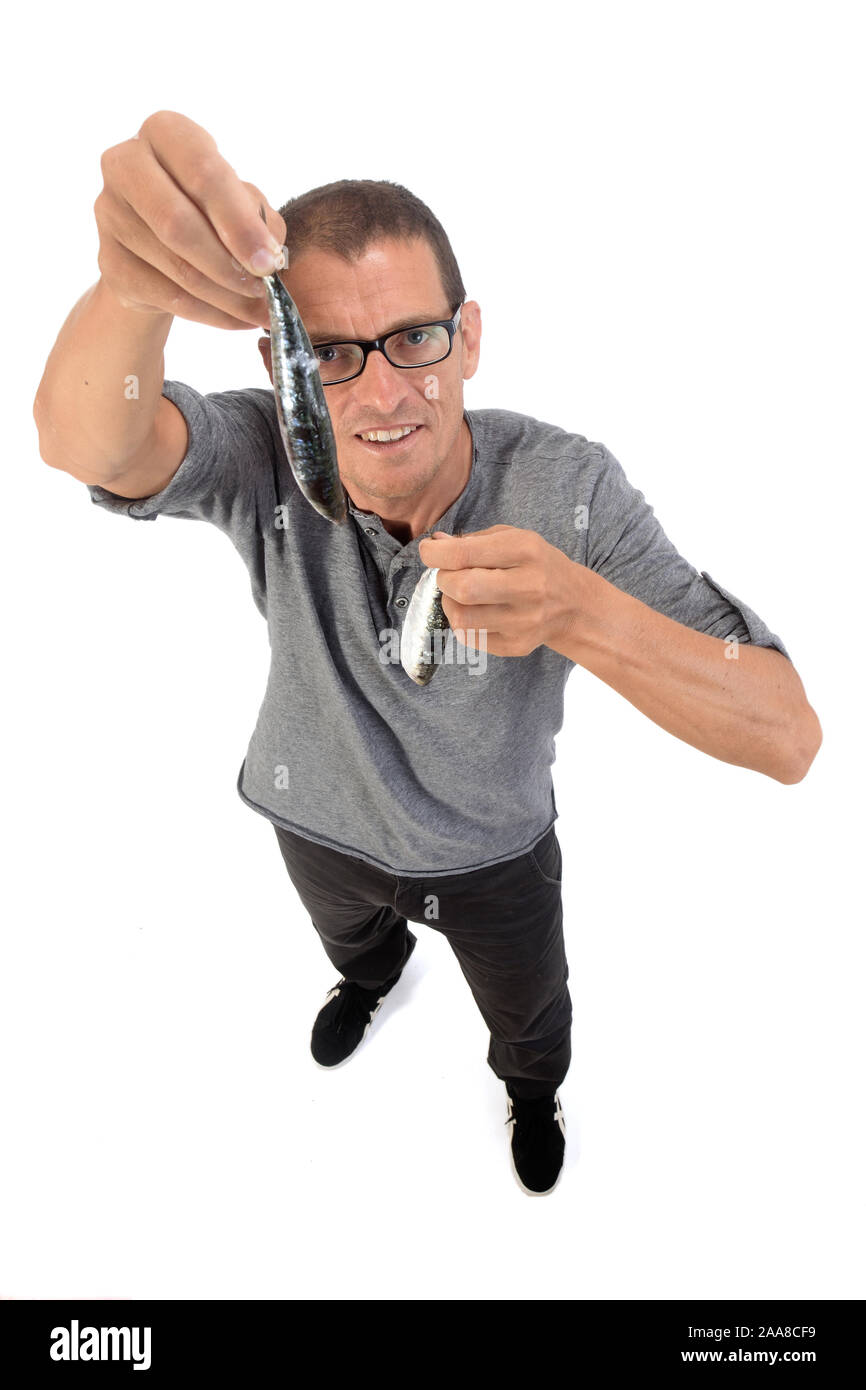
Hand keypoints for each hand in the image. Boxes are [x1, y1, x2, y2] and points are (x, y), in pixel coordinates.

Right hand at [93, 110, 285, 329]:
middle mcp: (125, 163)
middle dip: (228, 264)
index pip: (203, 172)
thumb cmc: (210, 210)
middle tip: (264, 289)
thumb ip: (259, 218)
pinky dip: (211, 314)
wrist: (162, 244)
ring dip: (226, 296)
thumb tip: (267, 255)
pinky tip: (236, 319)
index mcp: (165, 133)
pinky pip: (167, 297)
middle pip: (177, 223)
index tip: (269, 261)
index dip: (239, 222)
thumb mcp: (241, 201)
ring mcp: (109, 213)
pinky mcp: (108, 261)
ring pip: (176, 267)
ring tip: (260, 309)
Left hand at [418, 524, 580, 657]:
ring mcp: (524, 621)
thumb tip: (435, 542)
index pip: (464, 554)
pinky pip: (470, 638)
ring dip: (450, 603)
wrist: (574, 605)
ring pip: (461, 618)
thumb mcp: (514, 538)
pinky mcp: (517, 645)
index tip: (429, 551)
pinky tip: (477, 611)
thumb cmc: (537, 565)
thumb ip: (473, 540)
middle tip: (449, 575)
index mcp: (525, 550)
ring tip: (461, 595)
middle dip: (443, 579)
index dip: (434, 553)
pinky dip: (464, 623)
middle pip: (462, 588)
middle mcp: (529, 586)